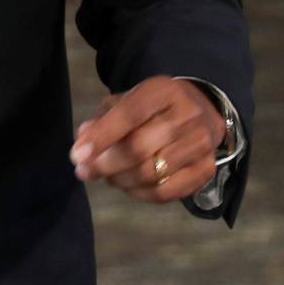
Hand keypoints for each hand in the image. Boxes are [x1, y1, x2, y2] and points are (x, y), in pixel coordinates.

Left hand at [69, 75, 223, 203]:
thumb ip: (104, 117)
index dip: (101, 136)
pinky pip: (166, 193)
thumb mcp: (130, 100)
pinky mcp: (206, 170)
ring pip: (151, 174)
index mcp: (164, 91)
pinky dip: (139, 193)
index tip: (76, 155)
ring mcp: (201, 144)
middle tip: (84, 171)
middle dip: (105, 165)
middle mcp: (188, 115)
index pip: (130, 114)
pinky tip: (128, 185)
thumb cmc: (155, 108)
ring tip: (107, 176)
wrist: (202, 112)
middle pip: (140, 149)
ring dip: (120, 180)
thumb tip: (83, 138)